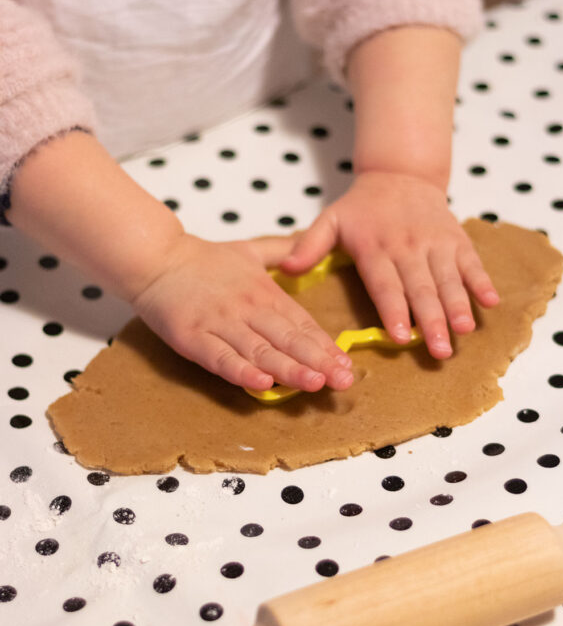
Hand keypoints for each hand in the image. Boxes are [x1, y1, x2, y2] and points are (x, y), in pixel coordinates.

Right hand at [131, 233, 352, 391]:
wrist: (154, 256)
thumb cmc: (202, 259)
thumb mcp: (250, 249)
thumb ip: (282, 250)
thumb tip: (309, 242)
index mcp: (265, 291)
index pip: (302, 323)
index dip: (325, 346)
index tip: (345, 364)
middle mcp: (248, 308)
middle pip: (289, 339)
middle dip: (319, 361)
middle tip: (343, 381)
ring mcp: (220, 323)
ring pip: (261, 351)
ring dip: (289, 369)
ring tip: (314, 384)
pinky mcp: (193, 337)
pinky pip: (221, 359)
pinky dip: (242, 372)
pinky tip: (262, 384)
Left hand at [279, 171, 498, 358]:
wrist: (401, 174)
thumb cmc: (362, 207)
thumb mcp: (330, 219)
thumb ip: (309, 245)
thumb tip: (284, 268)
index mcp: (375, 247)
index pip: (386, 285)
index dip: (395, 311)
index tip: (401, 337)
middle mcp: (408, 247)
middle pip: (421, 289)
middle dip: (432, 321)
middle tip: (439, 351)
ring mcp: (436, 244)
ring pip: (448, 279)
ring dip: (458, 306)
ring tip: (465, 331)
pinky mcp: (457, 241)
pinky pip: (472, 263)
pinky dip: (482, 282)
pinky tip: (491, 303)